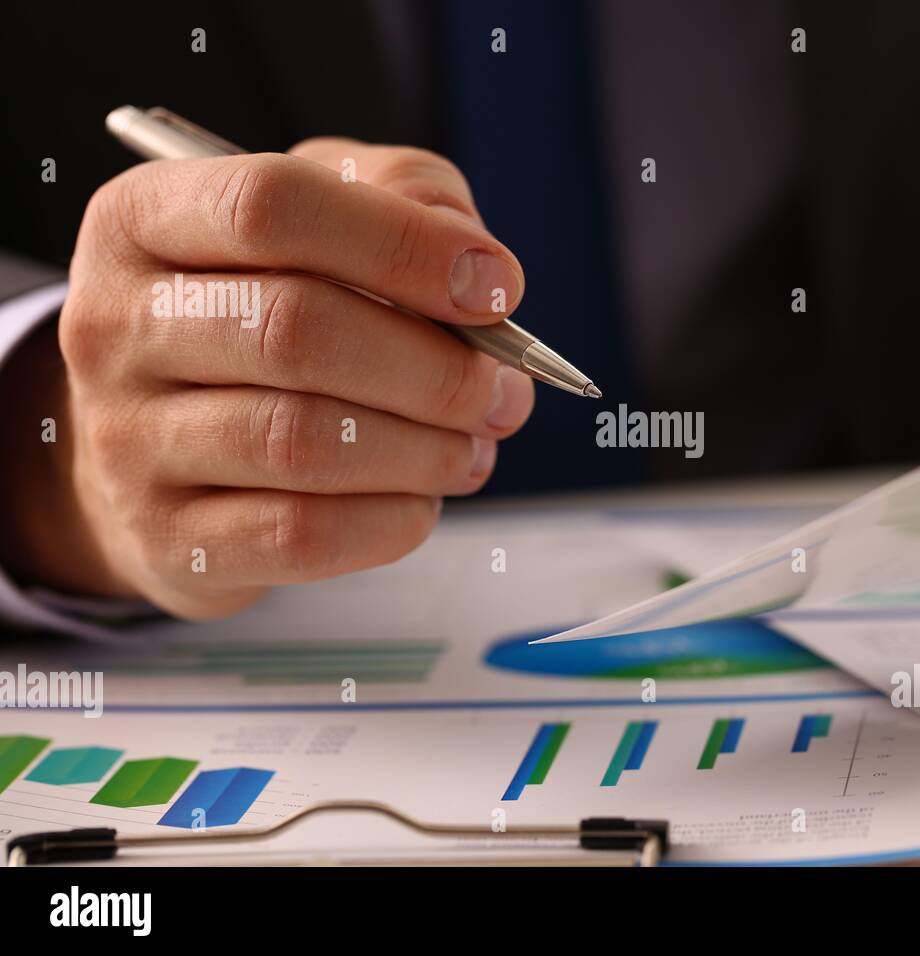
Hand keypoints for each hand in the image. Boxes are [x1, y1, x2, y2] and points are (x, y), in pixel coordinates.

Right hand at [10, 140, 533, 619]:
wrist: (161, 446)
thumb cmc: (263, 311)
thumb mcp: (323, 219)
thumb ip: (402, 197)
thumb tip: (477, 262)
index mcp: (144, 220)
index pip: (272, 205)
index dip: (403, 244)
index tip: (496, 287)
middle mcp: (114, 326)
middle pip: (297, 330)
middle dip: (437, 367)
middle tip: (505, 389)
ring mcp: (128, 441)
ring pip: (305, 442)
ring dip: (426, 448)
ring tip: (473, 445)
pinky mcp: (167, 539)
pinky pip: (301, 534)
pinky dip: (394, 518)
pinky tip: (421, 497)